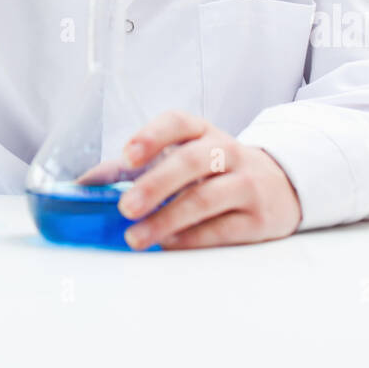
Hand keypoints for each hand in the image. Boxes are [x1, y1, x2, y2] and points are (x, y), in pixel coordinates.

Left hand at [115, 110, 302, 248]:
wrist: (281, 186)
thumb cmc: (217, 171)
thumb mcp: (185, 157)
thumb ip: (137, 168)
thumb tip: (86, 183)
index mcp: (204, 132)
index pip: (179, 123)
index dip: (152, 136)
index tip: (127, 156)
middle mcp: (228, 152)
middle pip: (192, 161)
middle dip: (155, 184)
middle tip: (125, 207)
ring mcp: (247, 183)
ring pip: (205, 199)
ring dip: (167, 219)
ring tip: (136, 237)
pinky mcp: (258, 218)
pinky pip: (221, 229)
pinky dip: (191, 238)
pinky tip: (168, 244)